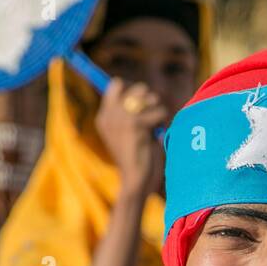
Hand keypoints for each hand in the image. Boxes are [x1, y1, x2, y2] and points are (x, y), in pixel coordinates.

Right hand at [95, 78, 166, 195]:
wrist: (134, 180)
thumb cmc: (135, 159)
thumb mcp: (128, 133)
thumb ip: (130, 113)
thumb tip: (144, 92)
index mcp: (103, 117)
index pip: (117, 85)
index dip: (134, 92)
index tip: (142, 106)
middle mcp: (109, 114)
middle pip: (139, 89)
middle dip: (150, 100)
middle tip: (152, 118)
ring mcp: (120, 117)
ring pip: (151, 99)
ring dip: (158, 111)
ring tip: (154, 128)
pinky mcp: (135, 124)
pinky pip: (159, 112)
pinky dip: (162, 124)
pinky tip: (156, 137)